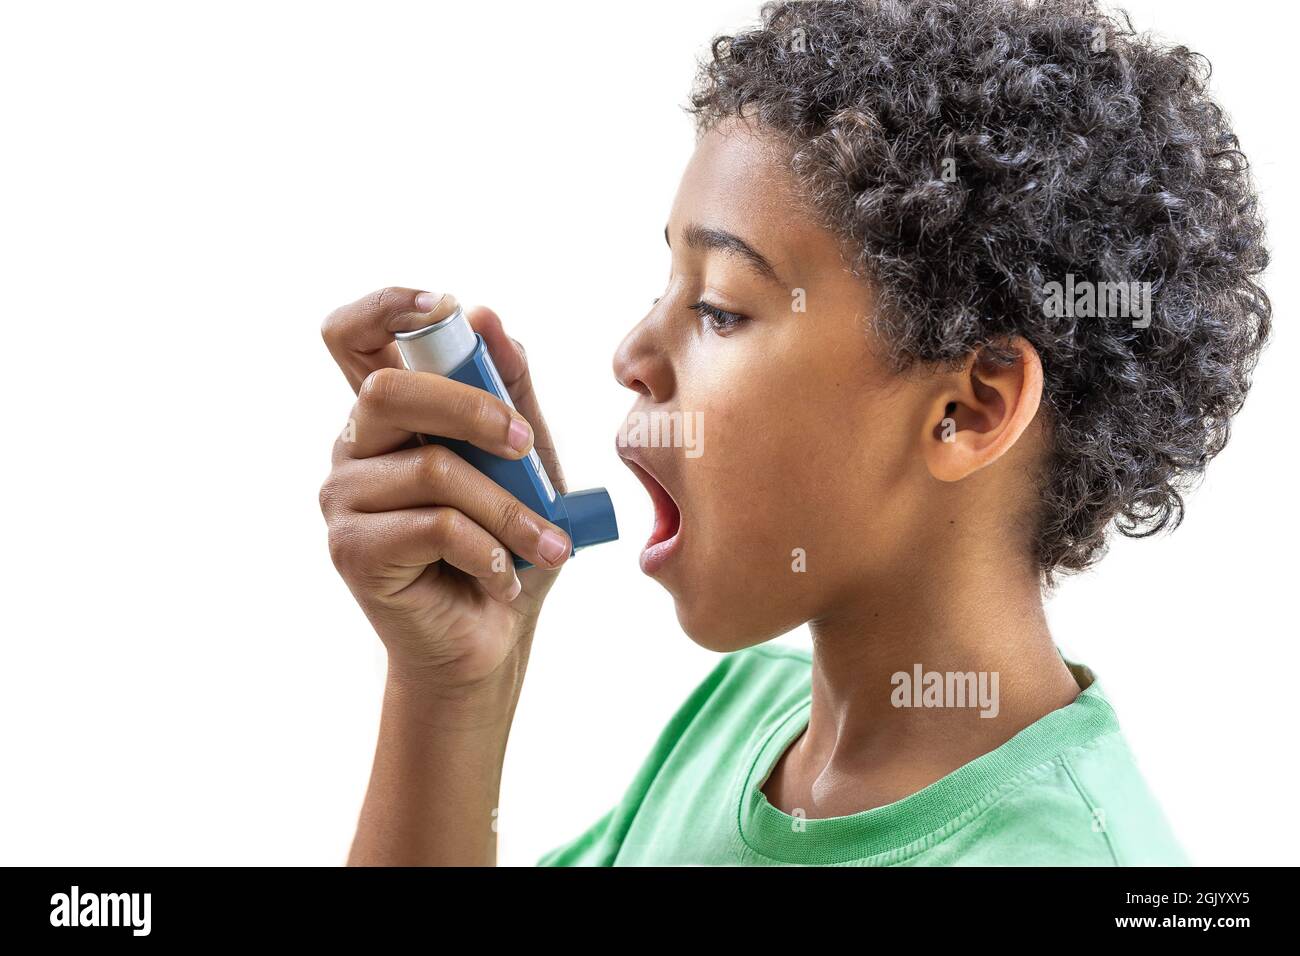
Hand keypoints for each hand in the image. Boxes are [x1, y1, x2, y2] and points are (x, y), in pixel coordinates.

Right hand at [319, 288, 569, 697]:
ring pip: (431, 469)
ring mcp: (345, 497)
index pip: (352, 335)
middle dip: (474, 409)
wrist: (490, 639)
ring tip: (547, 545)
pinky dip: (489, 551)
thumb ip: (510, 391)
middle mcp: (356, 446)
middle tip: (526, 446)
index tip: (444, 305)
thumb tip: (488, 317)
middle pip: (390, 388)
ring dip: (508, 509)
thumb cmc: (505, 543)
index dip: (384, 305)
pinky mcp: (351, 549)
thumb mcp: (527, 462)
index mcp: (393, 414)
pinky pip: (433, 526)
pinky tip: (503, 576)